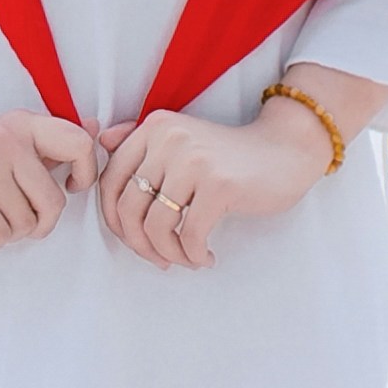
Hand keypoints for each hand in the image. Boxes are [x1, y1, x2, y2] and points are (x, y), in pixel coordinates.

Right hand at [0, 106, 93, 246]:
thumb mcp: (7, 139)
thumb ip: (49, 141)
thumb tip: (97, 128)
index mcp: (22, 123)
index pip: (79, 144)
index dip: (86, 173)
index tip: (68, 187)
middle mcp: (5, 138)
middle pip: (53, 201)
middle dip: (40, 222)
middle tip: (22, 220)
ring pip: (26, 222)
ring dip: (12, 231)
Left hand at [98, 89, 331, 271]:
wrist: (285, 151)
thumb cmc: (229, 155)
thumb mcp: (182, 139)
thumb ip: (140, 139)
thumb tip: (102, 142)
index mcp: (154, 127)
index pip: (110, 182)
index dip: (115, 220)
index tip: (136, 240)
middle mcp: (168, 138)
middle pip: (128, 208)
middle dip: (139, 245)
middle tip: (160, 259)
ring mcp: (194, 160)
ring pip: (155, 226)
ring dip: (168, 254)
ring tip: (186, 259)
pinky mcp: (219, 185)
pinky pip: (188, 235)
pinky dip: (192, 255)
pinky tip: (206, 257)